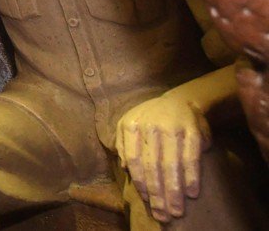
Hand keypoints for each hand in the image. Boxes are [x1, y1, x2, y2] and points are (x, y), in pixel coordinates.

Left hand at [115, 95, 210, 221]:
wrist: (181, 101)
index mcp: (131, 125)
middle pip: (153, 166)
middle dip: (157, 193)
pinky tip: (191, 193)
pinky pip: (191, 159)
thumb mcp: (128, 124)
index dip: (141, 182)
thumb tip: (125, 167)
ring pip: (172, 165)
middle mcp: (151, 127)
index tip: (147, 201)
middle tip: (162, 214)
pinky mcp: (192, 133)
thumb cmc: (150, 118)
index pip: (134, 159)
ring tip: (176, 210)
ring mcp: (172, 129)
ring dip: (174, 191)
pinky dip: (192, 177)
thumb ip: (123, 144)